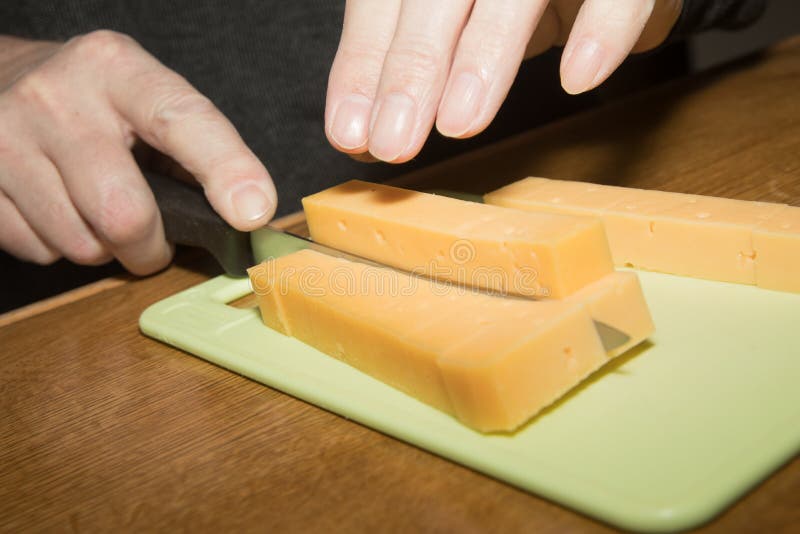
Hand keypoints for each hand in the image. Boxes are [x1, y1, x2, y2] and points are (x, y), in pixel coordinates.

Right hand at [0, 31, 276, 274]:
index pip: (181, 119)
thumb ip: (192, 148)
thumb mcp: (142, 98)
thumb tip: (245, 210)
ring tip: (98, 212)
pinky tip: (58, 209)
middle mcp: (57, 98)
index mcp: (117, 69)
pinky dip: (59, 246)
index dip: (225, 169)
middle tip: (153, 239)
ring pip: (81, 244)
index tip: (253, 210)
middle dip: (149, 246)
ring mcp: (6, 139)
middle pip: (124, 212)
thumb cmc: (90, 101)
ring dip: (103, 248)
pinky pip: (38, 251)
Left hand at [325, 0, 681, 162]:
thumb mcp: (454, 25)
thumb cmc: (518, 2)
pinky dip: (602, 30)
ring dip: (485, 56)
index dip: (366, 66)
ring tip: (459, 123)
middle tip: (393, 142)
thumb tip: (359, 132)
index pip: (384, 2)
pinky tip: (576, 79)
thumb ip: (409, 66)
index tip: (351, 134)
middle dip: (412, 72)